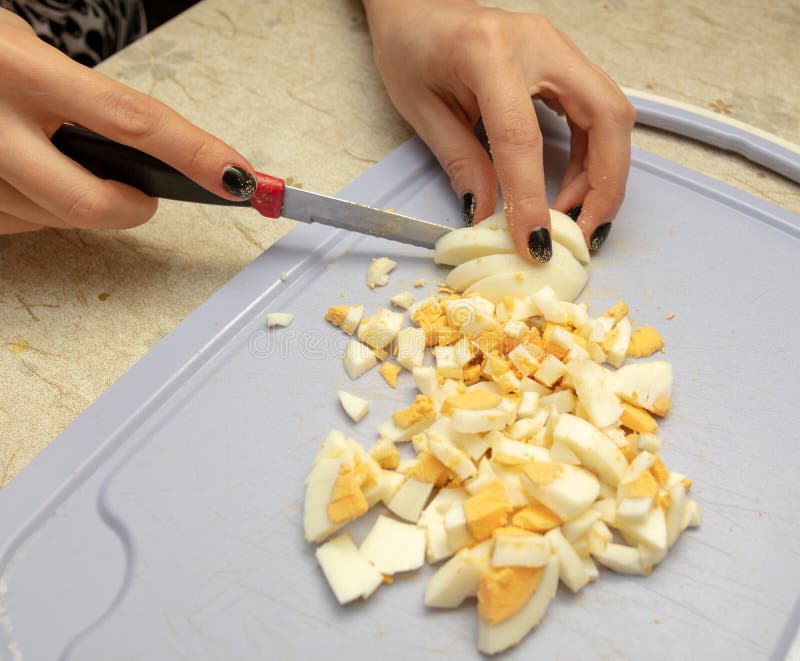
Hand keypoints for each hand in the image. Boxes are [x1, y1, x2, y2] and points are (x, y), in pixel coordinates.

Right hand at [0, 9, 255, 234]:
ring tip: (53, 156)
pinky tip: (25, 174)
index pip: (132, 121)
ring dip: (77, 202)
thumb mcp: (29, 54)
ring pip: (53, 219)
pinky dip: (40, 209)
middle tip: (144, 196)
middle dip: (132, 209)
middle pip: (90, 202)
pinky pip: (21, 225)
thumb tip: (148, 153)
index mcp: (18, 69)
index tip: (238, 177)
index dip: (195, 154)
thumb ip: (84, 101)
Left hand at [363, 0, 634, 262]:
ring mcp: (558, 49)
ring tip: (571, 217)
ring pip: (612, 115)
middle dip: (605, 185)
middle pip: (606, 116)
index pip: (522, 137)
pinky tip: (571, 188)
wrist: (418, 6)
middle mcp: (538, 44)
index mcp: (488, 54)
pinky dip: (593, 157)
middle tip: (582, 233)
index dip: (532, 197)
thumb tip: (485, 213)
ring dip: (602, 175)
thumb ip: (460, 162)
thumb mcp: (422, 110)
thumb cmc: (411, 47)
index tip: (533, 242)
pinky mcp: (565, 62)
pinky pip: (598, 112)